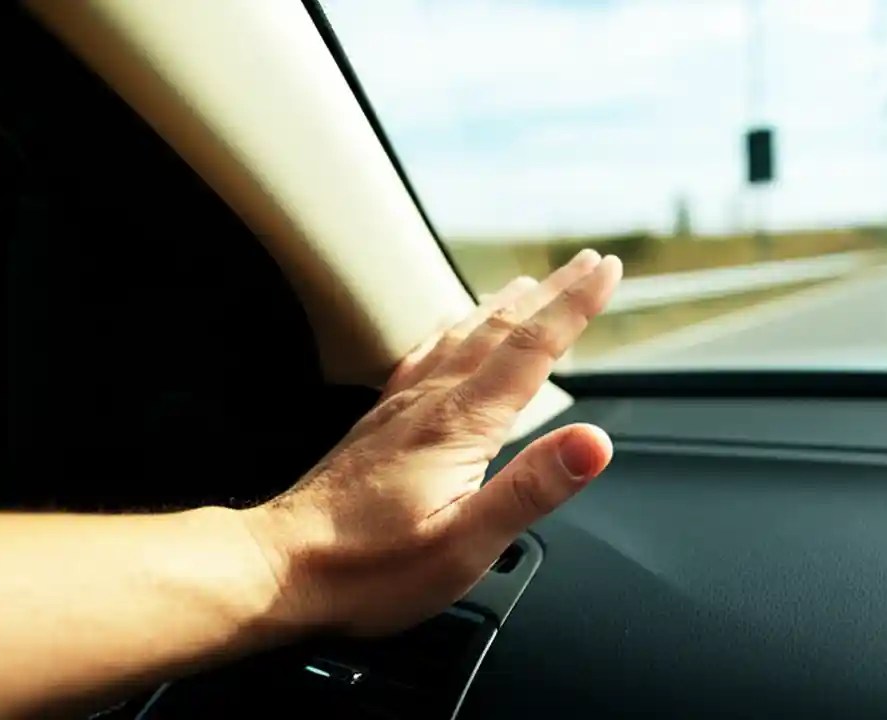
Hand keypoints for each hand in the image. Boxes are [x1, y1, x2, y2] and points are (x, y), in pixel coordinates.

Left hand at [243, 250, 621, 635]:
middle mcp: (430, 402)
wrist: (278, 568)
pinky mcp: (379, 423)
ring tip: (531, 284)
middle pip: (502, 329)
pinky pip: (425, 355)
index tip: (608, 271)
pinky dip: (453, 329)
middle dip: (553, 293)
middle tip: (588, 262)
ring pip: (463, 335)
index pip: (532, 349)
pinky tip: (451, 329)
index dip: (576, 307)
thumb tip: (595, 441)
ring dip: (506, 306)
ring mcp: (400, 407)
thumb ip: (531, 489)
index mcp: (460, 425)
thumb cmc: (368, 569)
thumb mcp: (464, 545)